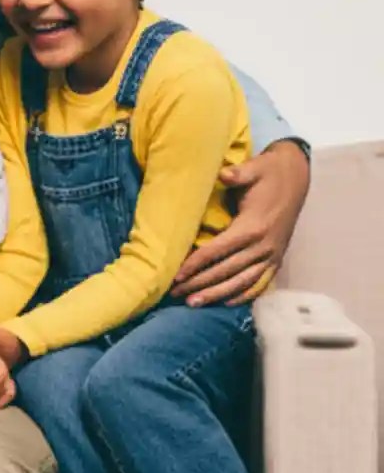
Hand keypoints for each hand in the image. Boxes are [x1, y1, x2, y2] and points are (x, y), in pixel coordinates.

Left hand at [172, 141, 309, 306]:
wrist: (297, 178)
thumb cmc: (269, 173)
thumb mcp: (254, 169)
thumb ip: (238, 174)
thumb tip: (224, 174)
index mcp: (253, 227)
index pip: (218, 251)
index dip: (196, 264)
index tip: (176, 275)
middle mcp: (263, 246)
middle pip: (226, 271)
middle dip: (200, 283)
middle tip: (176, 293)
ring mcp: (272, 255)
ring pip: (242, 282)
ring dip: (217, 294)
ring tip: (194, 303)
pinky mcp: (278, 258)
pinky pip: (260, 282)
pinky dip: (244, 294)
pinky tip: (226, 302)